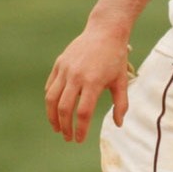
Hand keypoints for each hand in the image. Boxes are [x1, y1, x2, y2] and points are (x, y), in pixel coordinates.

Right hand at [45, 26, 132, 142]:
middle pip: (64, 108)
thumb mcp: (122, 81)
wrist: (105, 31)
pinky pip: (51, 85)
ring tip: (57, 128)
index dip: (80, 129)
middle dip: (64, 126)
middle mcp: (76, 76)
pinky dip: (50, 99)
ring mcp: (65, 69)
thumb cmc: (115, 57)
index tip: (79, 140)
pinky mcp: (59, 63)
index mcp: (93, 82)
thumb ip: (121, 104)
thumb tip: (118, 124)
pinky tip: (55, 109)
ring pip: (51, 98)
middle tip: (67, 137)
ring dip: (52, 116)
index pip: (82, 112)